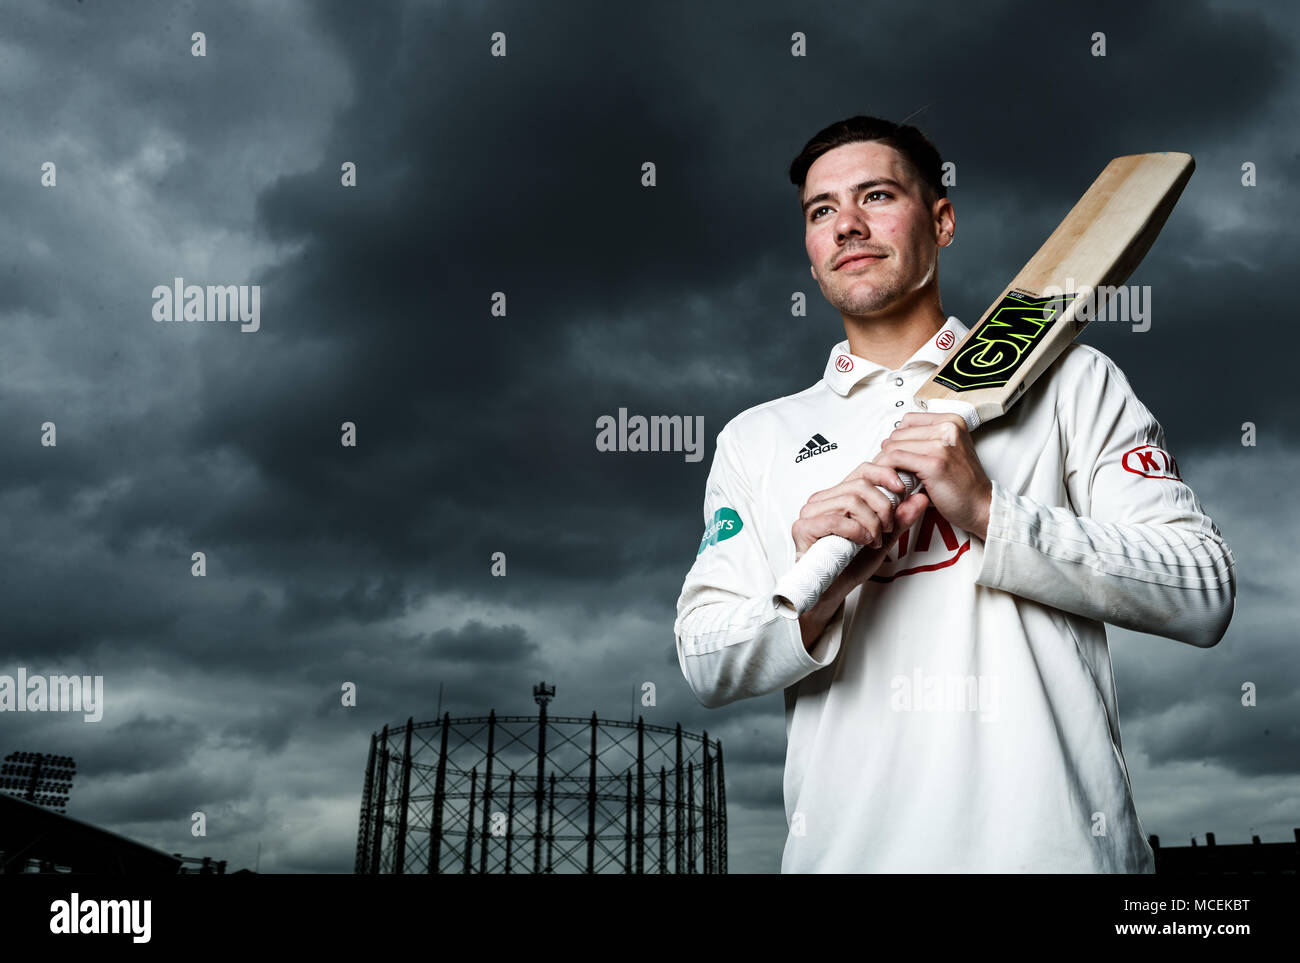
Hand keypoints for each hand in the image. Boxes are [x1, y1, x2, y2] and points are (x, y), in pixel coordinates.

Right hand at [793, 461, 931, 588]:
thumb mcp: (883, 539)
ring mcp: (810, 512)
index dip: (885, 475)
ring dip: (871, 522)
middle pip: (860, 484)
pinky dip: (856, 530)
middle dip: (883, 507)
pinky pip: (835, 520)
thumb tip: (920, 498)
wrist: (832, 592)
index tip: (902, 489)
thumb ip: (899, 519)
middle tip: (888, 528)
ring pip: (851, 501)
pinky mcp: (803, 528)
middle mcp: (823, 500)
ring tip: (874, 540)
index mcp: (839, 496)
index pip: (863, 470)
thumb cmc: (850, 565)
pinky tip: (862, 541)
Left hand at [874, 412, 992, 539]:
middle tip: (892, 469)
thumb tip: (890, 440)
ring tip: (893, 476)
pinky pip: (896, 459)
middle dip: (889, 452)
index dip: (898, 437)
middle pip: (899, 433)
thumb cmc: (964, 483)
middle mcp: (948, 428)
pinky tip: (895, 482)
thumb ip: (926, 439)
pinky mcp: (934, 463)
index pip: (909, 420)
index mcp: (952, 421)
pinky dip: (889, 470)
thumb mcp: (948, 450)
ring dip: (887, 463)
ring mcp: (942, 445)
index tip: (896, 452)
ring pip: (894, 446)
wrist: (981, 505)